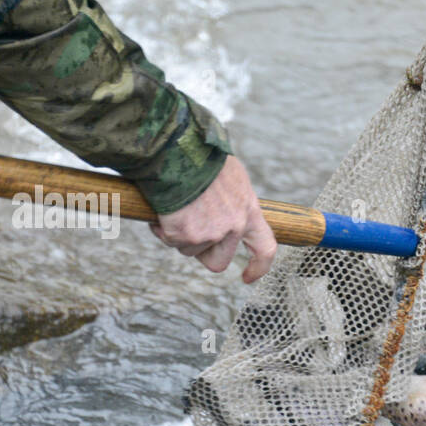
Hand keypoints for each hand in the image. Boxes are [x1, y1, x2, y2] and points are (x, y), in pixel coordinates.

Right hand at [149, 155, 276, 283]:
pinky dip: (161, 227)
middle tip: (188, 234)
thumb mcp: (232, 177)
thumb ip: (234, 201)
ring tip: (174, 207)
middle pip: (217, 261)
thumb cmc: (203, 157)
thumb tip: (226, 209)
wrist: (179, 149)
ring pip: (189, 250)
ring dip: (178, 235)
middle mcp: (234, 226)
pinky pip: (168, 239)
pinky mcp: (185, 234)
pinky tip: (161, 207)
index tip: (246, 277)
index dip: (258, 267)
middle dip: (201, 253)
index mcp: (250, 211)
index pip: (265, 248)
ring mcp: (209, 233)